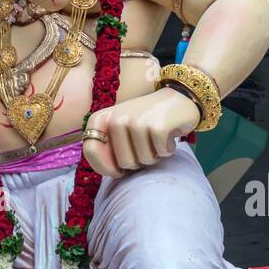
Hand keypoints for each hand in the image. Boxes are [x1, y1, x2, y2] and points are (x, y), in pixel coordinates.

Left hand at [82, 87, 199, 177]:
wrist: (178, 98)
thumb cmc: (146, 119)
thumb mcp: (121, 128)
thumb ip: (108, 146)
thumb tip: (110, 171)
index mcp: (102, 118)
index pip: (91, 149)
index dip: (104, 166)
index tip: (118, 170)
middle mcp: (116, 118)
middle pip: (123, 163)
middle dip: (139, 162)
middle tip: (146, 145)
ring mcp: (136, 120)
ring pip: (144, 161)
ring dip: (155, 155)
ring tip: (157, 138)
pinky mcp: (157, 125)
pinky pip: (161, 153)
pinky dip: (168, 150)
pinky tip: (169, 135)